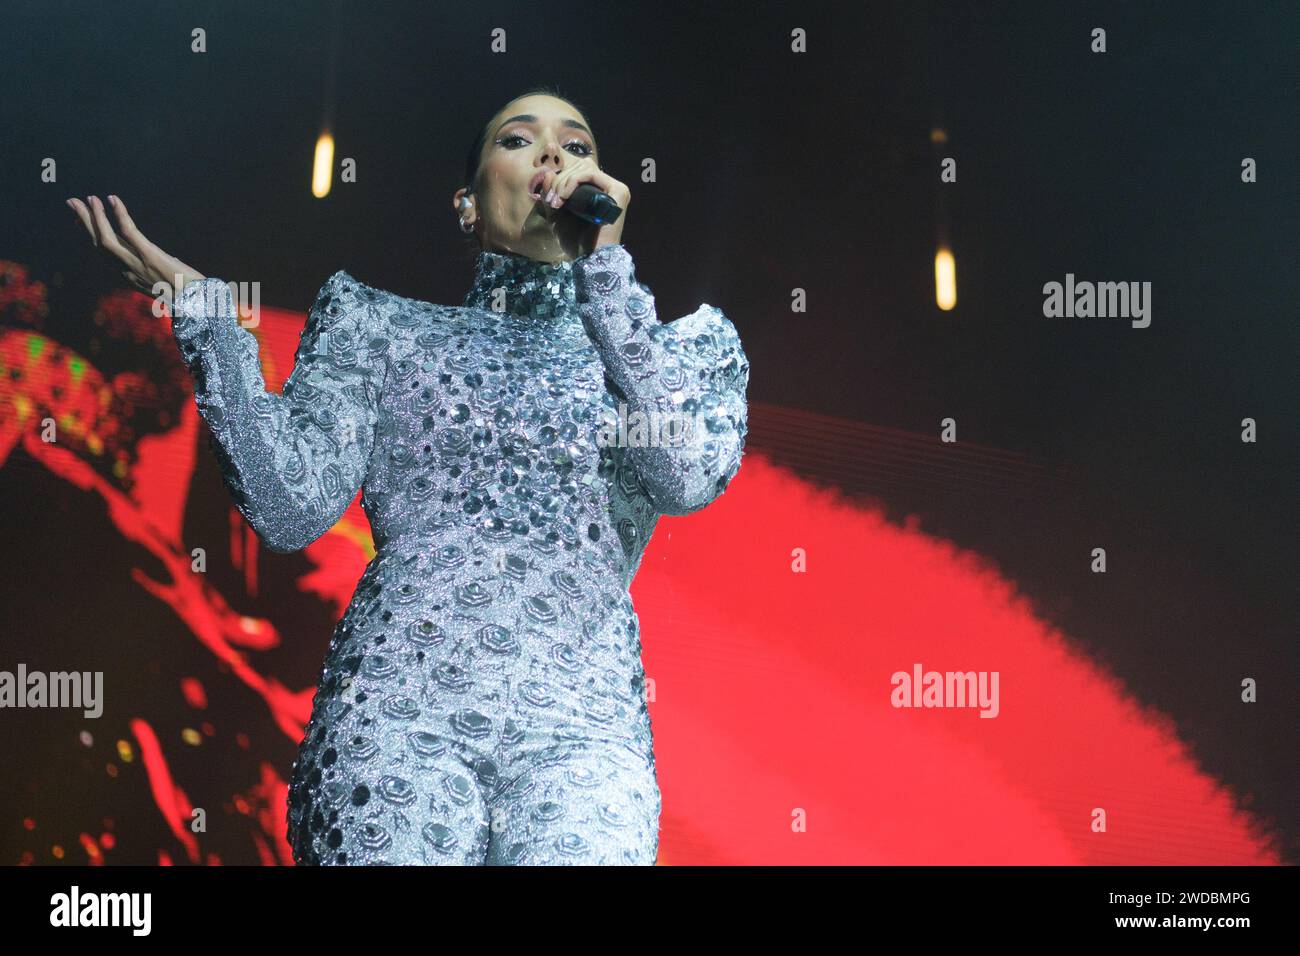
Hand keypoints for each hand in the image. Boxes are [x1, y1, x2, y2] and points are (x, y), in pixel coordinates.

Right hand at [67, 195, 205, 304]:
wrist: (202, 304)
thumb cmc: (187, 293)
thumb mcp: (164, 280)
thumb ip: (154, 270)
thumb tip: (158, 258)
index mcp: (128, 276)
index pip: (102, 252)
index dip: (89, 234)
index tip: (80, 219)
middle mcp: (127, 272)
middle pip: (98, 244)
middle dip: (84, 222)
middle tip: (72, 202)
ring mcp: (138, 265)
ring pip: (106, 238)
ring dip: (95, 216)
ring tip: (89, 198)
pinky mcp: (151, 257)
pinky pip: (129, 232)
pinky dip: (119, 214)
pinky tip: (112, 199)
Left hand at [535, 158, 629, 251]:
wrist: (588, 257)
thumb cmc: (576, 241)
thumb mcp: (557, 215)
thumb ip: (551, 193)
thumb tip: (548, 172)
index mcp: (597, 192)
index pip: (577, 170)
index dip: (560, 178)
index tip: (548, 198)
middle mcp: (608, 188)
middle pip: (580, 166)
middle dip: (560, 180)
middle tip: (552, 200)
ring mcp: (615, 189)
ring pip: (584, 168)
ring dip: (565, 181)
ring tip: (558, 201)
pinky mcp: (618, 191)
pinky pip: (591, 174)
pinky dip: (574, 180)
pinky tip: (565, 195)